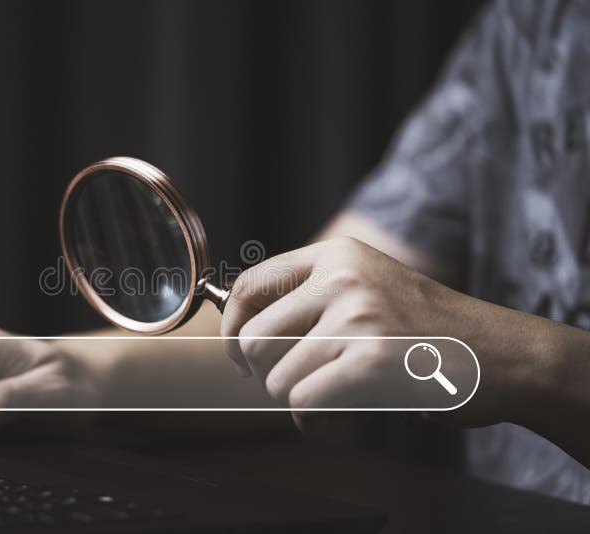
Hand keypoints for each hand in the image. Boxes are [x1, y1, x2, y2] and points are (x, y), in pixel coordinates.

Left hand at [221, 237, 532, 431]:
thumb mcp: (368, 286)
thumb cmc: (426, 328)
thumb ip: (310, 300)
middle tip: (295, 384)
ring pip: (277, 379)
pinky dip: (316, 420)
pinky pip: (304, 403)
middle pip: (253, 339)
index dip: (231, 327)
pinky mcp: (370, 360)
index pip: (249, 285)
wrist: (499, 352)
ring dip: (297, 400)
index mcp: (336, 255)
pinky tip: (344, 414)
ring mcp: (357, 317)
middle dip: (265, 374)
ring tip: (335, 397)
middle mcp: (342, 278)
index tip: (239, 355)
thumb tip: (241, 335)